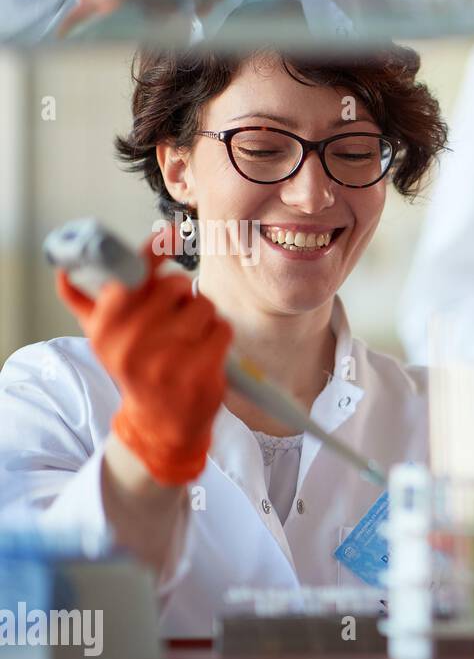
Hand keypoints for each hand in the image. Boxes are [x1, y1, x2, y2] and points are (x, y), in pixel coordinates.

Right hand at [56, 228, 232, 485]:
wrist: (160, 422)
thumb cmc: (136, 371)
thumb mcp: (104, 339)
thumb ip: (86, 303)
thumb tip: (66, 269)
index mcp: (106, 328)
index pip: (131, 276)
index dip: (154, 251)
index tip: (170, 236)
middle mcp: (132, 341)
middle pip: (176, 285)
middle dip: (182, 295)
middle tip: (176, 315)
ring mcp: (167, 357)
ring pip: (203, 304)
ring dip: (203, 317)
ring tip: (190, 338)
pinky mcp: (199, 370)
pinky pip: (222, 328)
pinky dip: (219, 335)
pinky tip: (205, 351)